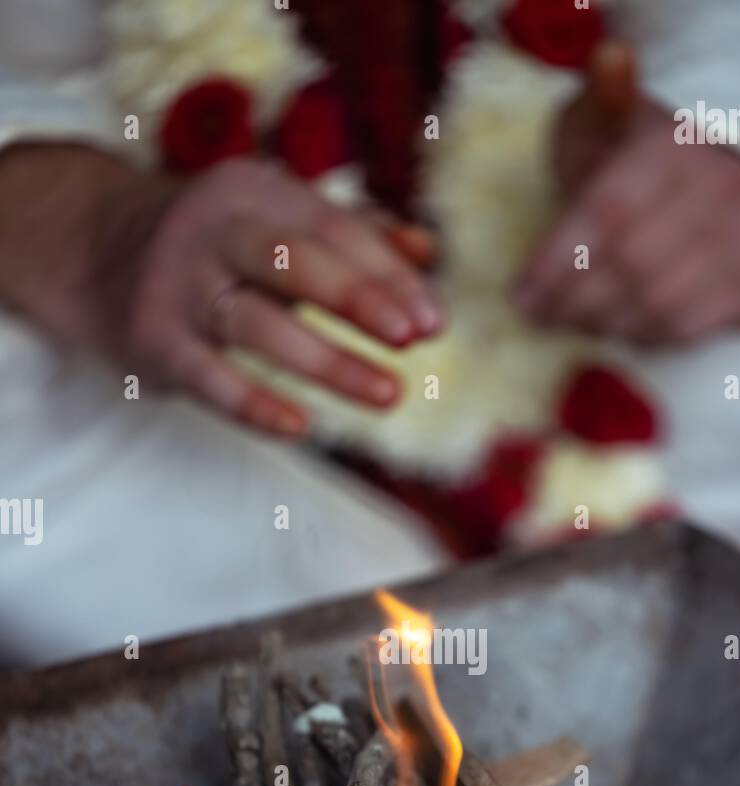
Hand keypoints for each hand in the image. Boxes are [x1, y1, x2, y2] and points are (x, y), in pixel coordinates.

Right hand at [86, 157, 442, 434]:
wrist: (94, 250)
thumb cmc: (217, 241)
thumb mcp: (277, 216)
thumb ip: (354, 231)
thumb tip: (427, 250)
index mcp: (255, 191)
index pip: (334, 228)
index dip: (388, 274)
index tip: (433, 322)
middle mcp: (215, 231)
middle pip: (294, 261)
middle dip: (358, 298)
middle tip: (413, 339)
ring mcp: (180, 287)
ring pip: (258, 325)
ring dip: (328, 362)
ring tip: (389, 395)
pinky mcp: (155, 340)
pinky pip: (209, 379)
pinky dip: (254, 405)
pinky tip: (302, 428)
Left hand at [515, 75, 739, 345]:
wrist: (708, 172)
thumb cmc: (635, 154)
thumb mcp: (609, 119)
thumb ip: (602, 99)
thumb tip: (611, 60)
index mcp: (676, 146)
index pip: (607, 215)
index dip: (557, 265)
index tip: (521, 296)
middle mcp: (720, 189)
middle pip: (633, 266)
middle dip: (575, 301)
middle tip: (543, 316)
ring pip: (661, 305)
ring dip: (607, 325)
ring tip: (576, 321)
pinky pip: (692, 328)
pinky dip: (648, 337)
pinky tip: (621, 326)